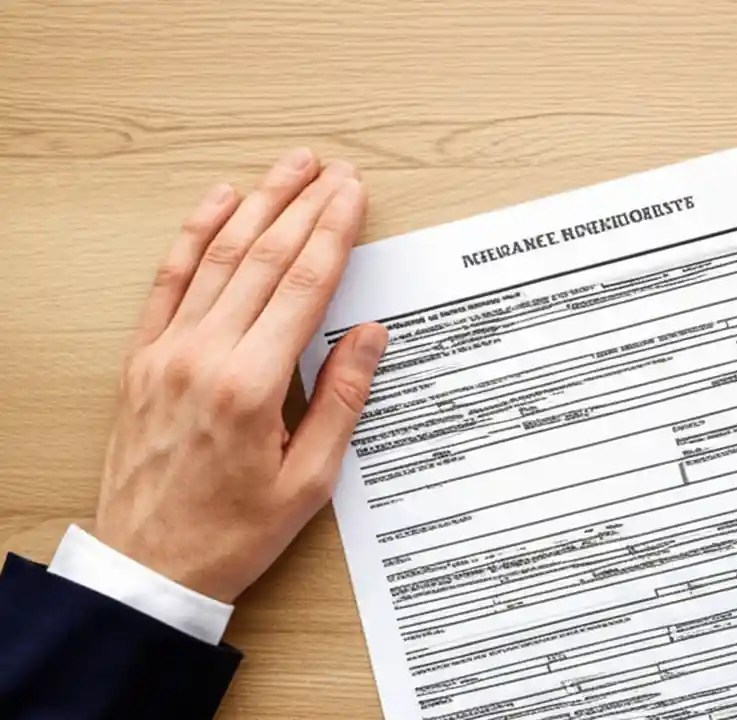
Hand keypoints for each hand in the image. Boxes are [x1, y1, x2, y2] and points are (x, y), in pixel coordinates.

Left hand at [93, 149, 386, 602]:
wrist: (148, 567)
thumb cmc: (232, 534)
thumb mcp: (308, 482)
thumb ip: (341, 400)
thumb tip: (368, 334)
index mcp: (252, 387)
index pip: (303, 287)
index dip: (334, 233)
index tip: (355, 196)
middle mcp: (204, 357)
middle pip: (264, 259)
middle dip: (304, 206)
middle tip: (336, 171)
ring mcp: (167, 353)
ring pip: (218, 257)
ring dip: (258, 204)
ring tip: (289, 168)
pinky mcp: (142, 359)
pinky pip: (168, 281)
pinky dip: (194, 235)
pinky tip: (218, 203)